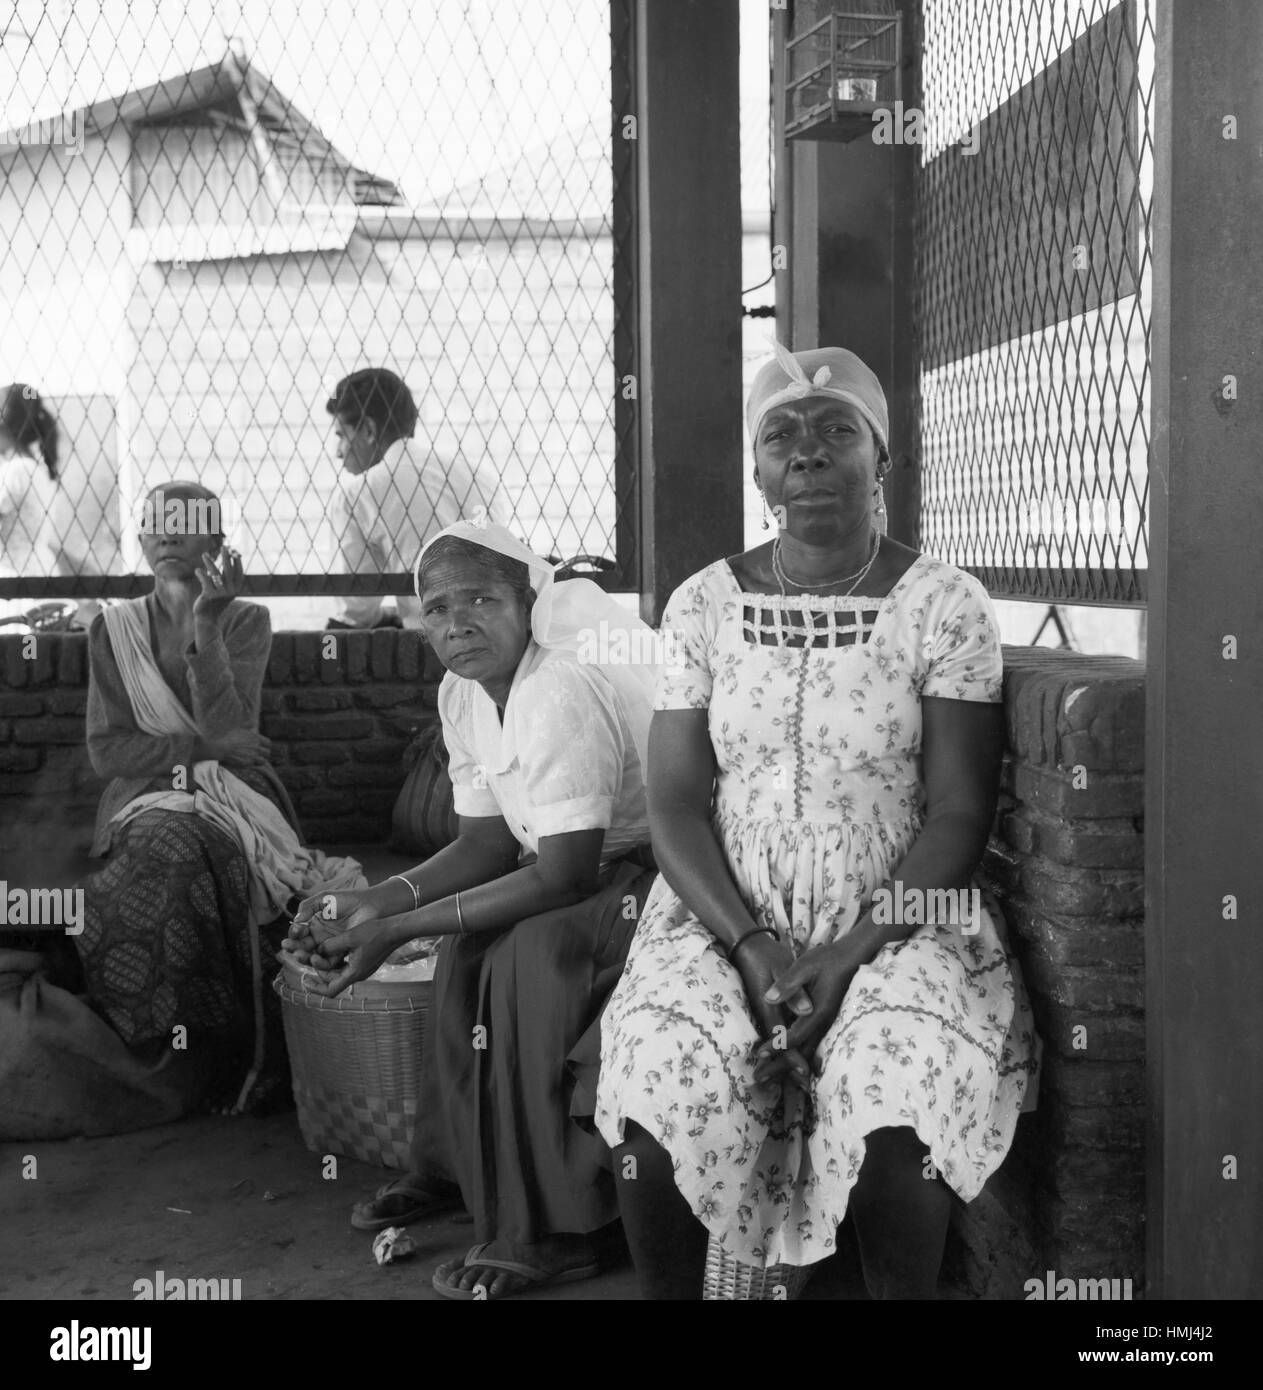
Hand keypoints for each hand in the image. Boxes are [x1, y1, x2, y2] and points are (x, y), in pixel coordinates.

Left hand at [192, 545, 243, 623]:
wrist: (207, 618)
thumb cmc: (215, 601)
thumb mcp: (224, 589)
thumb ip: (226, 577)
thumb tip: (228, 559)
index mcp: (236, 589)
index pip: (239, 572)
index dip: (237, 561)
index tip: (234, 550)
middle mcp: (231, 591)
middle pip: (229, 571)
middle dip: (226, 557)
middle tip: (224, 547)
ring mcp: (221, 594)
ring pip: (215, 574)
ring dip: (210, 563)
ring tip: (204, 554)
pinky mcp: (209, 595)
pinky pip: (205, 581)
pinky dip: (201, 574)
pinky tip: (197, 570)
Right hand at [202, 728, 271, 766]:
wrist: (221, 748)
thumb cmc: (228, 738)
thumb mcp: (238, 728)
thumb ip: (246, 725)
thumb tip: (252, 722)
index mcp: (255, 738)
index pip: (268, 743)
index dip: (266, 746)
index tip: (262, 748)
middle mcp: (257, 746)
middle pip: (267, 752)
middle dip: (263, 754)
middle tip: (258, 755)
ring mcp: (253, 755)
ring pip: (263, 760)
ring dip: (260, 761)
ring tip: (254, 761)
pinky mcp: (249, 763)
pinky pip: (256, 765)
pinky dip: (254, 765)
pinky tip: (249, 764)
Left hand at [279, 913, 398, 997]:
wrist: (397, 929)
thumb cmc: (376, 932)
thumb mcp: (349, 937)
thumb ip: (331, 945)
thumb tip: (318, 951)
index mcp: (354, 973)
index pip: (330, 991)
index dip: (315, 988)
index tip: (304, 979)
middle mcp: (358, 974)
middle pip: (332, 981)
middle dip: (319, 971)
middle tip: (309, 957)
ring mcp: (363, 968)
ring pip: (339, 972)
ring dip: (327, 965)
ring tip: (317, 952)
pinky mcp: (365, 961)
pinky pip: (346, 965)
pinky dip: (336, 960)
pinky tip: (331, 947)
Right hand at [284, 891, 379, 965]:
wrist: (371, 906)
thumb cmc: (349, 900)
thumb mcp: (325, 898)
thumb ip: (308, 906)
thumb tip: (295, 920)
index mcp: (314, 924)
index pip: (298, 933)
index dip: (294, 933)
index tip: (296, 930)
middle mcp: (319, 936)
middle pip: (302, 946)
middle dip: (294, 947)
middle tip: (288, 946)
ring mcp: (330, 946)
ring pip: (312, 955)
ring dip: (303, 956)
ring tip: (299, 954)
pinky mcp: (340, 953)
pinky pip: (327, 961)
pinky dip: (319, 962)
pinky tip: (314, 958)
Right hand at [729, 931, 813, 1093]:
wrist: (747, 947)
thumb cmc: (766, 954)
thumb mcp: (783, 966)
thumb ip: (794, 989)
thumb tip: (807, 1010)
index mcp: (769, 1006)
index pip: (782, 1037)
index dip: (793, 1055)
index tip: (804, 1071)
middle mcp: (765, 1014)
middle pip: (777, 1047)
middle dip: (789, 1067)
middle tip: (806, 1085)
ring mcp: (764, 1014)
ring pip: (776, 1044)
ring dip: (787, 1062)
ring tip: (802, 1079)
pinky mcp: (767, 1012)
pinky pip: (776, 1034)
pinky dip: (785, 1048)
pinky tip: (796, 1056)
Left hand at [759, 939, 863, 1074]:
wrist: (854, 957)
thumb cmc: (829, 959)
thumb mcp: (806, 965)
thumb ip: (789, 983)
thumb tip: (769, 998)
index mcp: (818, 1011)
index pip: (795, 1036)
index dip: (777, 1046)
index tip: (760, 1055)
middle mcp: (825, 1023)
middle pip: (802, 1052)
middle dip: (781, 1066)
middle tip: (760, 1077)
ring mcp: (829, 1024)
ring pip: (808, 1051)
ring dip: (789, 1065)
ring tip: (770, 1076)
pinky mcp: (828, 1021)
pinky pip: (813, 1044)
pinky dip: (799, 1056)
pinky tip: (788, 1062)